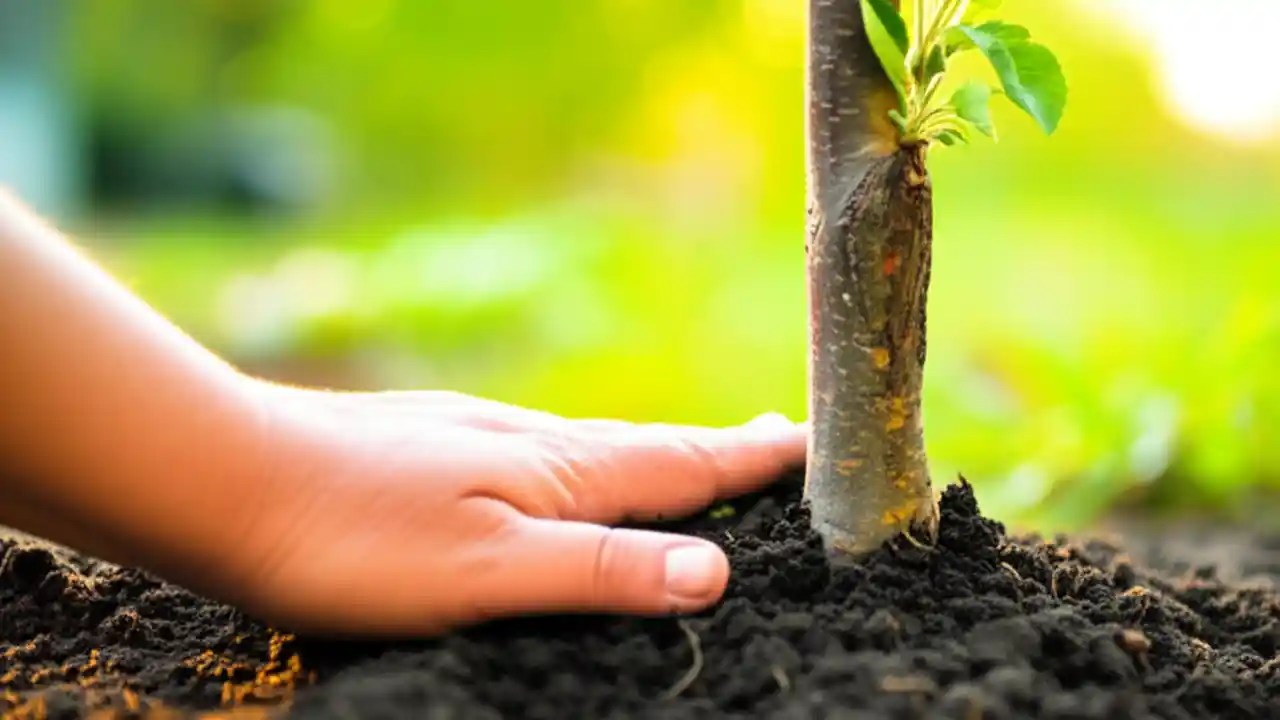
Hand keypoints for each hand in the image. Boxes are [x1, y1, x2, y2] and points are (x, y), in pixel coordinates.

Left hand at [207, 384, 803, 635]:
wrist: (229, 479)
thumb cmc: (357, 538)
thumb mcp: (488, 573)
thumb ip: (600, 568)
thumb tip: (716, 568)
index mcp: (558, 471)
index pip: (682, 465)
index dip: (752, 459)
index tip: (811, 441)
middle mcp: (530, 443)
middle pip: (647, 445)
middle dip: (716, 448)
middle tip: (771, 437)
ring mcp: (479, 439)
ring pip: (592, 447)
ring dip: (654, 451)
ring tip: (688, 454)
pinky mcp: (434, 447)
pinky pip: (540, 454)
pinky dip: (586, 461)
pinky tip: (561, 472)